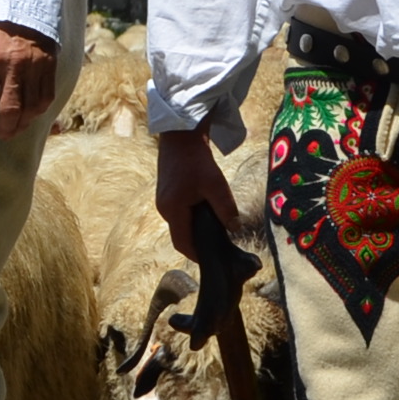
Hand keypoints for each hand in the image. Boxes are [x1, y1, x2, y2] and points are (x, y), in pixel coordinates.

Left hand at [0, 24, 56, 140]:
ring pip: (32, 105)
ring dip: (24, 122)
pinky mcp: (50, 63)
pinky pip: (47, 94)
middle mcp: (13, 64)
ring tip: (16, 127)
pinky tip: (31, 112)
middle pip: (11, 108)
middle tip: (1, 134)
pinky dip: (40, 108)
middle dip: (5, 127)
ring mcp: (35, 65)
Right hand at [154, 124, 239, 252]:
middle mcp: (164, 209)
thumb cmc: (196, 160)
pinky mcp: (166, 194)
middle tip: (218, 248)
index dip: (197, 255)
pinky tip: (206, 214)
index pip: (183, 243)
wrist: (180, 137)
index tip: (213, 262)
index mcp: (173, 210)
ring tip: (216, 231)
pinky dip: (191, 220)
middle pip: (180, 236)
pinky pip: (179, 215)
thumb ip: (225, 209)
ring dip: (195, 231)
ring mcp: (163, 201)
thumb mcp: (215, 185)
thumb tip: (235, 229)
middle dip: (198, 244)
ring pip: (180, 225)